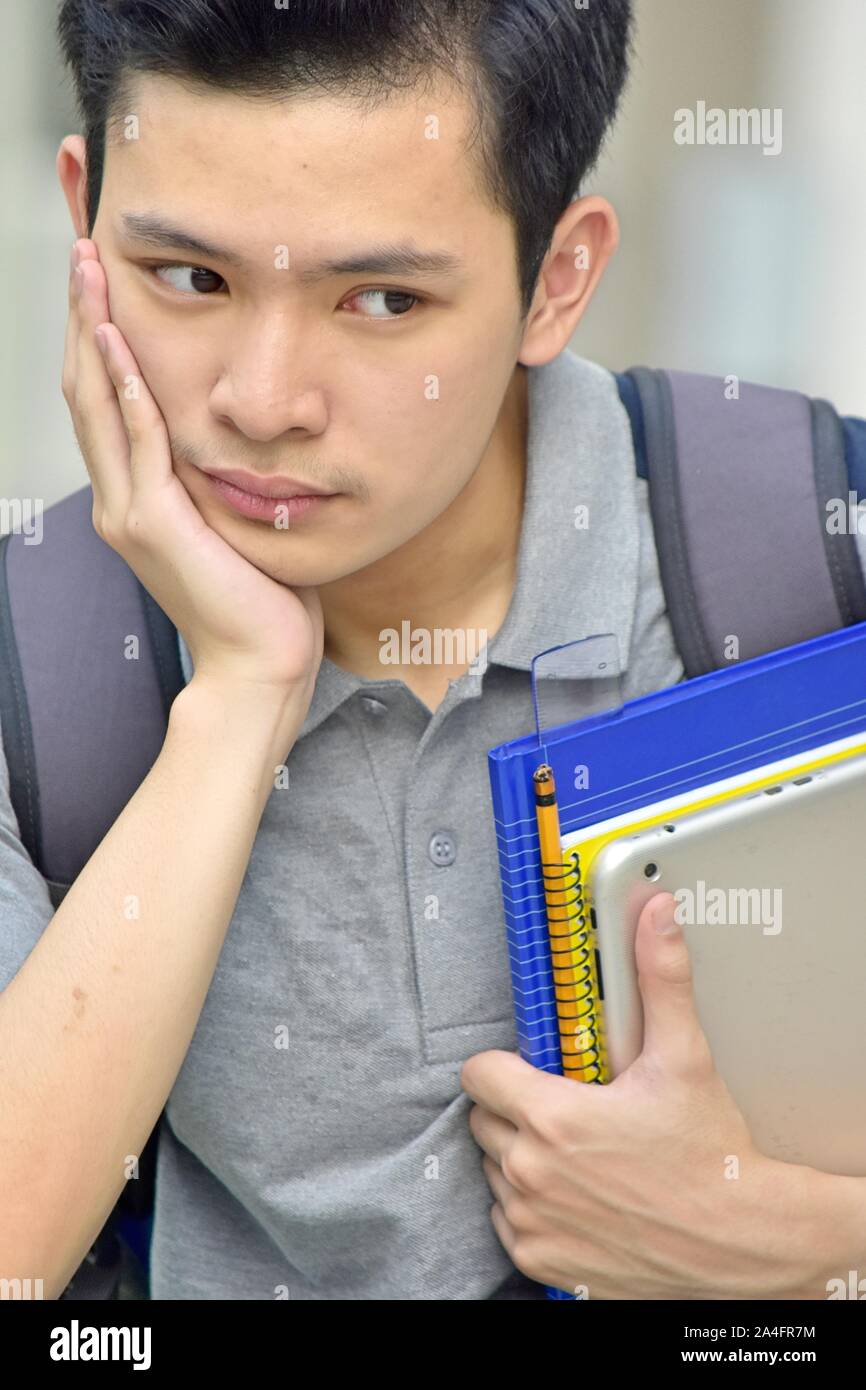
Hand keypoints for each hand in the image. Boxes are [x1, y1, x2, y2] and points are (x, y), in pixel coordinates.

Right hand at [62, 238, 322, 704]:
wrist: (258, 666)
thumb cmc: (262, 598)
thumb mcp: (237, 520)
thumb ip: (222, 474)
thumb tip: (244, 429)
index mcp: (136, 494)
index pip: (105, 394)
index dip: (96, 328)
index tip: (100, 268)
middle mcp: (119, 497)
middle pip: (84, 384)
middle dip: (82, 308)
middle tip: (81, 239)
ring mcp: (128, 511)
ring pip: (96, 403)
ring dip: (92, 327)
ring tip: (88, 264)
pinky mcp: (154, 525)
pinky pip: (135, 442)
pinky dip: (124, 387)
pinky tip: (119, 338)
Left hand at [462, 891, 857, 1298]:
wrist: (739, 1242)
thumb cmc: (710, 1158)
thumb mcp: (685, 1059)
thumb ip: (661, 980)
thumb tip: (655, 917)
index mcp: (554, 1118)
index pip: (479, 1074)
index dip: (502, 1065)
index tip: (530, 1067)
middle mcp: (532, 1172)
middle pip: (484, 1119)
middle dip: (516, 1107)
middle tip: (567, 1107)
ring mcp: (532, 1220)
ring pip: (495, 1168)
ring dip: (522, 1156)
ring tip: (579, 1153)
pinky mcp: (540, 1259)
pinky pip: (507, 1219)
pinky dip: (531, 1206)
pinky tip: (578, 1194)